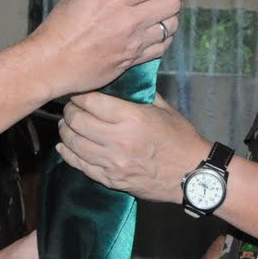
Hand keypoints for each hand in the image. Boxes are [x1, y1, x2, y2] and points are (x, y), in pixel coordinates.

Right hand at [30, 0, 180, 97]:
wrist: (51, 65)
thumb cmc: (58, 27)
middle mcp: (129, 21)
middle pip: (173, 2)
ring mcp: (134, 44)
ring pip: (172, 25)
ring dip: (170, 14)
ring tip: (159, 10)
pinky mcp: (133, 61)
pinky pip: (163, 47)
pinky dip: (164, 36)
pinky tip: (154, 31)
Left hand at [57, 92, 208, 201]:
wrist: (192, 175)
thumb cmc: (181, 139)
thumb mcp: (164, 108)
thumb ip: (139, 93)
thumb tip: (120, 80)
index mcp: (132, 118)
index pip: (91, 101)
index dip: (79, 95)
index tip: (77, 92)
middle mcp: (119, 140)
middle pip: (77, 121)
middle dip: (70, 111)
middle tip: (70, 107)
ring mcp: (113, 162)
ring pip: (74, 144)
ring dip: (66, 132)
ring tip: (67, 125)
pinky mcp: (110, 179)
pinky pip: (80, 165)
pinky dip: (68, 154)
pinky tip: (65, 146)